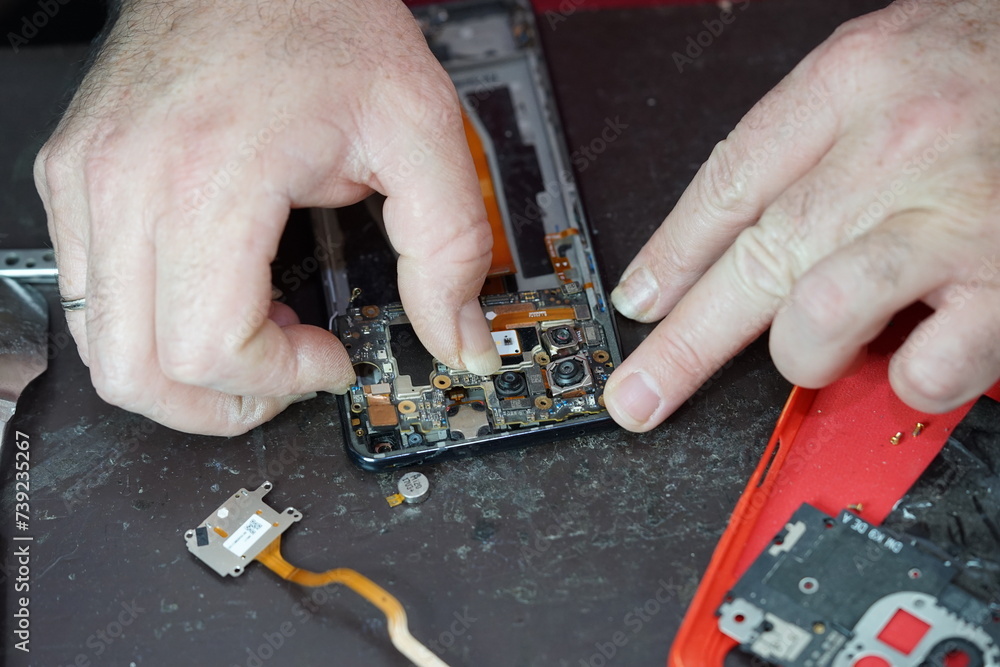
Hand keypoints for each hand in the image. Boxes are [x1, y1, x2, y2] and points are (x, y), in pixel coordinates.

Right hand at [34, 0, 499, 434]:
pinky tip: (216, 291)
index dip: (280, 381)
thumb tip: (465, 342)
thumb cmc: (323, 19)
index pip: (209, 348)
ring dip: (183, 372)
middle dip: (222, 405)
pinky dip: (152, 323)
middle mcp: (126, 180)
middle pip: (135, 371)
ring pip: (99, 345)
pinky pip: (89, 293)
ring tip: (255, 335)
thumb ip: (452, 249)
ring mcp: (87, 179)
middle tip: (286, 381)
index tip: (330, 359)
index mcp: (210, 174)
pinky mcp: (75, 175)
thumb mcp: (421, 129)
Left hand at [604, 0, 999, 431]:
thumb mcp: (891, 64)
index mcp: (853, 81)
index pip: (728, 181)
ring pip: (820, 315)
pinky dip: (911, 380)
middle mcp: (896, 145)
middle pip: (754, 258)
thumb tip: (738, 238)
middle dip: (683, 345)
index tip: (639, 304)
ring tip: (819, 349)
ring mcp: (956, 215)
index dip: (670, 256)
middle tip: (640, 393)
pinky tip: (918, 357)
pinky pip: (928, 368)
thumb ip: (817, 140)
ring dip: (805, 354)